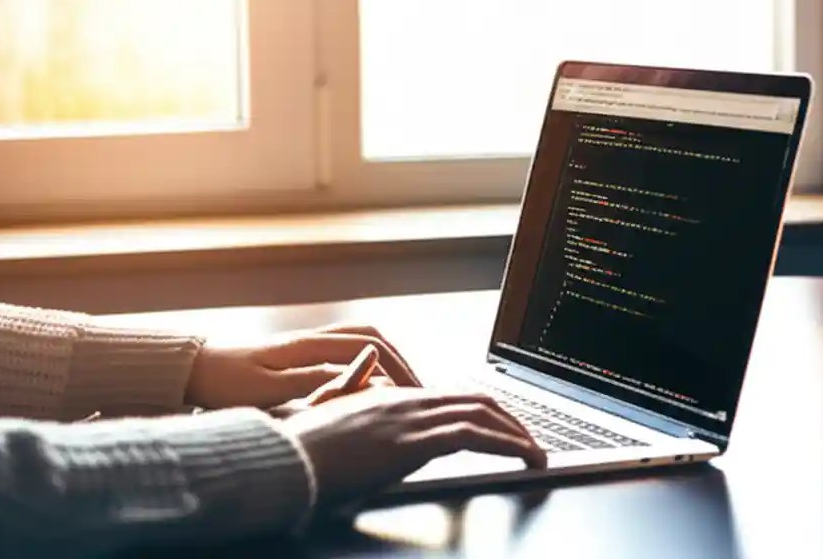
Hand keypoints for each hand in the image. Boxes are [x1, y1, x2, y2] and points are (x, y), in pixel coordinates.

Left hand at [184, 324, 420, 409]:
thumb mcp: (268, 388)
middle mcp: (312, 338)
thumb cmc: (224, 382)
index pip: (370, 346)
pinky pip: (344, 351)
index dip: (398, 367)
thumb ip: (312, 382)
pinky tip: (368, 386)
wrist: (191, 369)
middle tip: (418, 390)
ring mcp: (305, 345)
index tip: (415, 393)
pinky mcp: (298, 355)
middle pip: (371, 336)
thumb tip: (356, 377)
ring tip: (400, 387)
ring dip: (385, 360)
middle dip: (400, 361)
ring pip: (359, 341)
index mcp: (309, 345)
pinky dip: (366, 363)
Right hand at [280, 387, 547, 502]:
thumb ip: (353, 386)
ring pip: (482, 415)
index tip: (504, 429)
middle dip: (510, 421)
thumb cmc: (303, 445)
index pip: (453, 397)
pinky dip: (507, 446)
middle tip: (530, 441)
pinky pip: (474, 436)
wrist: (286, 460)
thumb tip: (368, 362)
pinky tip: (524, 458)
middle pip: (476, 401)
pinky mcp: (414, 441)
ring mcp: (412, 418)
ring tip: (536, 454)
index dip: (485, 411)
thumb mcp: (331, 411)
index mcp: (392, 396)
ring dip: (517, 436)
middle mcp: (407, 400)